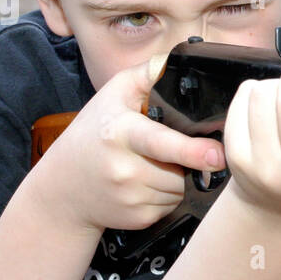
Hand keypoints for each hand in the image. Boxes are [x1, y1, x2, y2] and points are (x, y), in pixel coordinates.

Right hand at [29, 52, 225, 233]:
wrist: (63, 186)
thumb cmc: (93, 134)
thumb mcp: (113, 94)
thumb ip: (148, 74)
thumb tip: (179, 60)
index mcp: (119, 133)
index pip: (161, 142)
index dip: (192, 150)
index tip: (217, 155)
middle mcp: (123, 168)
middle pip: (181, 168)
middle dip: (185, 160)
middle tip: (167, 150)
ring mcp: (130, 197)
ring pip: (181, 189)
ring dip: (178, 178)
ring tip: (153, 165)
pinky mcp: (138, 218)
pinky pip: (172, 205)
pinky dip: (167, 195)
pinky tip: (146, 184)